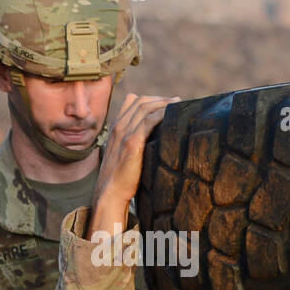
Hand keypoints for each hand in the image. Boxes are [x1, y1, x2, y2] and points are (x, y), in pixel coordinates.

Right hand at [92, 93, 176, 218]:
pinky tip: (172, 114)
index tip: (168, 101)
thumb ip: (133, 143)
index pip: (132, 101)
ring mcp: (124, 133)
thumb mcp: (124, 154)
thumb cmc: (121, 176)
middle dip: (161, 99)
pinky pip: (148, 121)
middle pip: (141, 101)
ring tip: (178, 104)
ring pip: (145, 108)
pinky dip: (161, 114)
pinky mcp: (132, 143)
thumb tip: (153, 140)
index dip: (151, 99)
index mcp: (117, 127)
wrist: (110, 191)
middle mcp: (119, 126)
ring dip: (164, 103)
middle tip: (177, 101)